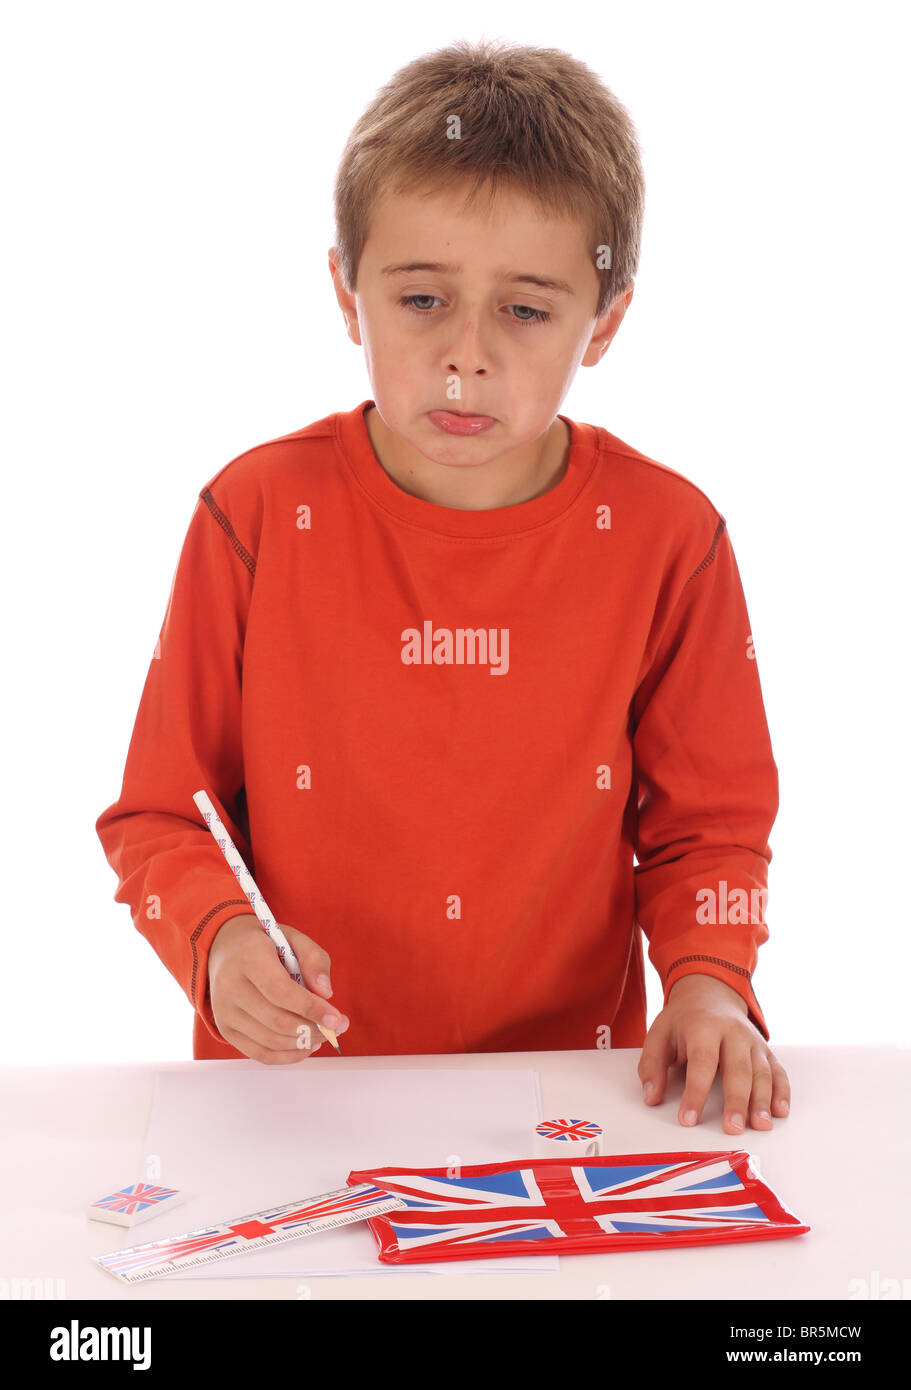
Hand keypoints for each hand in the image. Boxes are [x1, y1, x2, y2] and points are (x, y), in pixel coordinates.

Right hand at [206, 915, 349, 1063]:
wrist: (226, 948)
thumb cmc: (264, 944)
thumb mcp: (293, 937)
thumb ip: (314, 959)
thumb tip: (325, 993)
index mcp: (248, 956)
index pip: (280, 991)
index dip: (310, 1008)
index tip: (336, 1019)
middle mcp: (230, 985)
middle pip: (276, 1021)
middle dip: (313, 1029)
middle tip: (337, 1027)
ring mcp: (224, 1011)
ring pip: (270, 1041)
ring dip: (304, 1043)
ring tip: (324, 1034)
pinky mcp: (225, 1029)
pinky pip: (260, 1053)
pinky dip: (288, 1055)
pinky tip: (306, 1045)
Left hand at [637, 973, 789, 1133]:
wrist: (710, 993)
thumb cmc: (684, 1020)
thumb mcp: (659, 1034)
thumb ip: (651, 1066)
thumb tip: (651, 1097)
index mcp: (704, 1026)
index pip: (702, 1062)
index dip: (695, 1093)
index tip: (688, 1119)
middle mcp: (733, 1032)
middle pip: (738, 1068)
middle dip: (736, 1100)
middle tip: (732, 1128)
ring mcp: (752, 1041)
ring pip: (761, 1072)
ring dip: (762, 1100)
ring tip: (760, 1125)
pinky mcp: (765, 1050)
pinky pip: (777, 1071)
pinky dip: (781, 1092)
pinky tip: (779, 1111)